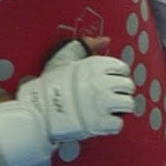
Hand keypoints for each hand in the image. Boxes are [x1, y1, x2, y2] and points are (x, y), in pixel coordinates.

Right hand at [15, 37, 134, 141]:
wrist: (36, 110)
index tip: (111, 81)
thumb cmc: (49, 85)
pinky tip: (102, 121)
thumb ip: (86, 47)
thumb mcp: (65, 59)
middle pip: (128, 86)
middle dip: (121, 92)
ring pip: (128, 104)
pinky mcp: (100, 123)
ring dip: (120, 108)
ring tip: (109, 109)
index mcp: (95, 65)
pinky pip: (119, 124)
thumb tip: (105, 40)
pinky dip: (112, 125)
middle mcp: (102, 83)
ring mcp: (103, 103)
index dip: (118, 76)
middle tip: (110, 96)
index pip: (122, 68)